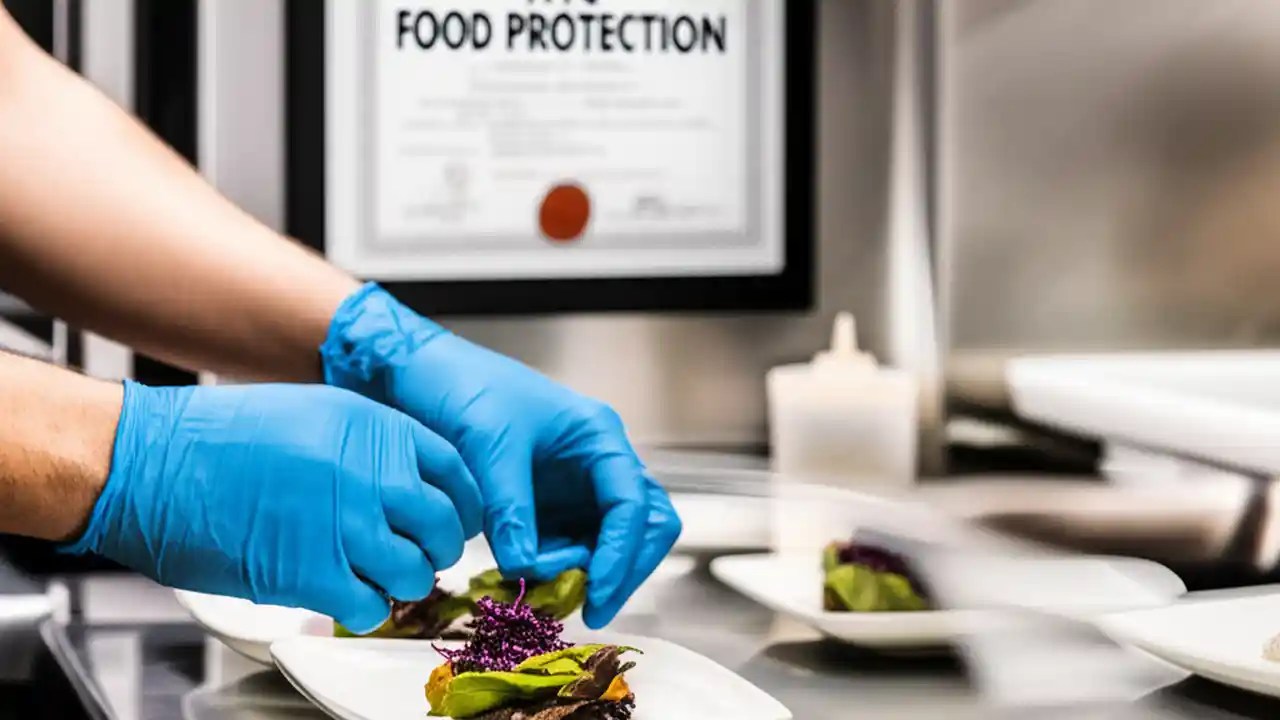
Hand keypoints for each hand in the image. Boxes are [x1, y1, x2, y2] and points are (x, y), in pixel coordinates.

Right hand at [64, 381, 482, 632]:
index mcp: (374, 428)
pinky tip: (345, 596)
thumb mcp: (313, 414)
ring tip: (377, 577)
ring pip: (416, 573)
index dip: (461, 504)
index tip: (454, 520)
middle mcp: (371, 473)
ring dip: (402, 582)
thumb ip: (365, 445)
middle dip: (437, 548)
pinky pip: (371, 606)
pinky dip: (365, 609)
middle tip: (417, 554)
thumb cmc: (217, 437)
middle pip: (446, 526)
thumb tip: (403, 480)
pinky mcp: (314, 574)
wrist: (151, 462)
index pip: (456, 473)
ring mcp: (346, 525)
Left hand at [321, 285, 681, 627]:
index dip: (622, 554)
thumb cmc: (462, 389)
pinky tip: (527, 580)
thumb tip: (525, 567)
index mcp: (598, 437)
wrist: (420, 376)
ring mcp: (575, 488)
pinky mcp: (547, 508)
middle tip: (590, 609)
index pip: (635, 504)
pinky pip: (568, 550)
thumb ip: (510, 508)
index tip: (595, 592)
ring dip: (588, 574)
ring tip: (545, 592)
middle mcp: (597, 464)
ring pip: (610, 544)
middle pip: (644, 526)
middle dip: (624, 568)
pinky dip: (556, 572)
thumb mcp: (489, 447)